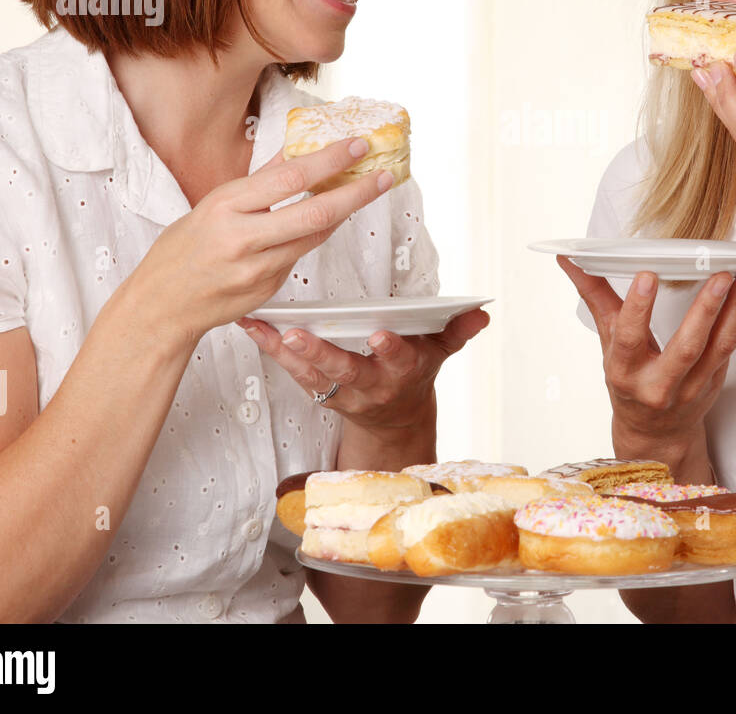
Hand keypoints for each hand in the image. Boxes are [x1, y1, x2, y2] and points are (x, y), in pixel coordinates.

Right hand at [121, 138, 392, 343]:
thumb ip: (259, 182)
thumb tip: (297, 147)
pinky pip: (300, 256)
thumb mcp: (213, 205)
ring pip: (315, 235)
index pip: (289, 177)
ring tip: (365, 189)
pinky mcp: (268, 289)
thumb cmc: (183, 250)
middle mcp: (244, 238)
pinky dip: (314, 236)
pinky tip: (319, 223)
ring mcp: (259, 269)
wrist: (161, 307)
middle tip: (384, 174)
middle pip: (316, 212)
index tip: (358, 145)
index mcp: (226, 206)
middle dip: (358, 192)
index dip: (329, 160)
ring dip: (344, 211)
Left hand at [236, 308, 489, 439]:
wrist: (394, 421)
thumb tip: (481, 313)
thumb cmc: (413, 373)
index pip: (398, 360)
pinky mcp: (319, 391)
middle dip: (321, 355)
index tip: (380, 335)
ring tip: (264, 329)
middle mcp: (369, 385)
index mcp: (401, 372)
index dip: (390, 350)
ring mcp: (341, 392)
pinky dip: (271, 351)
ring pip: (311, 376)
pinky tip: (253, 328)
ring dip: (285, 353)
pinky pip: (292, 373)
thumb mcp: (439, 354)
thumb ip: (456, 332)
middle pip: (345, 371)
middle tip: (298, 336)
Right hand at [557, 256, 735, 469]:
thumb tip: (569, 258)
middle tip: (719, 274)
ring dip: (734, 309)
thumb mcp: (607, 343)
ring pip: (717, 347)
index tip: (648, 275)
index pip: (629, 338)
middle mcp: (658, 385)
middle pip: (685, 347)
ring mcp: (691, 388)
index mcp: (624, 373)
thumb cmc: (628, 380)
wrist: (655, 432)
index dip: (637, 308)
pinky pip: (729, 348)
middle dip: (704, 310)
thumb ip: (594, 297)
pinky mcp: (713, 384)